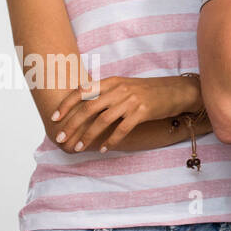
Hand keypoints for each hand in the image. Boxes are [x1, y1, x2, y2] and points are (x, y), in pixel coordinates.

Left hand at [50, 76, 197, 153]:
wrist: (176, 91)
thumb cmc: (148, 91)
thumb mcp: (125, 86)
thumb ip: (105, 93)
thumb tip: (82, 108)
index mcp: (113, 81)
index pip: (83, 91)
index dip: (66, 104)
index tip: (54, 118)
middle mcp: (120, 89)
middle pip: (89, 108)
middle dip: (72, 124)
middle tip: (62, 138)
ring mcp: (132, 100)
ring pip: (103, 120)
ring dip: (88, 136)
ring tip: (79, 147)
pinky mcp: (143, 112)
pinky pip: (122, 129)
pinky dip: (110, 141)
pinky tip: (104, 148)